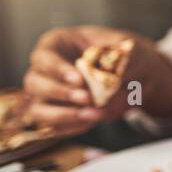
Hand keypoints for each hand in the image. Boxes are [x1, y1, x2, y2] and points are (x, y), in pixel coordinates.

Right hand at [22, 26, 171, 134]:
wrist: (138, 76)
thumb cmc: (126, 55)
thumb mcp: (128, 47)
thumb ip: (117, 58)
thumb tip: (108, 73)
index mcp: (57, 44)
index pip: (42, 56)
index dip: (56, 68)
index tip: (78, 79)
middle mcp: (46, 70)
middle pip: (33, 83)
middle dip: (59, 93)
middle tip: (87, 98)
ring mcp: (48, 95)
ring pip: (37, 110)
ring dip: (62, 115)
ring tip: (93, 114)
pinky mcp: (57, 115)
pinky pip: (54, 127)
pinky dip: (72, 127)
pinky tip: (92, 121)